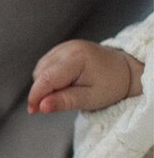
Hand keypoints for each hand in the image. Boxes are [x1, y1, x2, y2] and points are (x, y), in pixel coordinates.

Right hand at [27, 39, 143, 114]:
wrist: (125, 70)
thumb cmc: (111, 85)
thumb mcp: (89, 99)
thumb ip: (64, 102)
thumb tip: (41, 106)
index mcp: (76, 58)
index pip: (46, 79)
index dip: (36, 96)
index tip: (33, 111)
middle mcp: (68, 48)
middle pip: (41, 74)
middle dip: (42, 91)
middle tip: (57, 103)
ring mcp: (65, 46)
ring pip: (40, 69)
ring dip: (45, 83)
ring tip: (65, 91)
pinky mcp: (63, 48)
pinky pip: (45, 64)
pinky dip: (48, 76)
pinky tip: (63, 82)